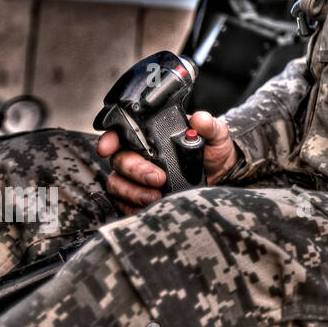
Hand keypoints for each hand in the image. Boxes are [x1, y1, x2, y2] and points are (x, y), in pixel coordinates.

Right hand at [96, 110, 237, 214]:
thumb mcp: (215, 135)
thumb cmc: (212, 151)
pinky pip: (123, 204)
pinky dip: (133, 207)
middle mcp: (140, 155)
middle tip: (158, 177)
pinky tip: (149, 207)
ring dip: (134, 191)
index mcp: (151, 136)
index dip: (110, 140)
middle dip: (135, 170)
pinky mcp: (139, 197)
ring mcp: (136, 177)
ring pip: (117, 184)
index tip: (107, 147)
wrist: (220, 176)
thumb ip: (208, 126)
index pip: (121, 133)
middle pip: (120, 161)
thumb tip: (200, 119)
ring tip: (156, 196)